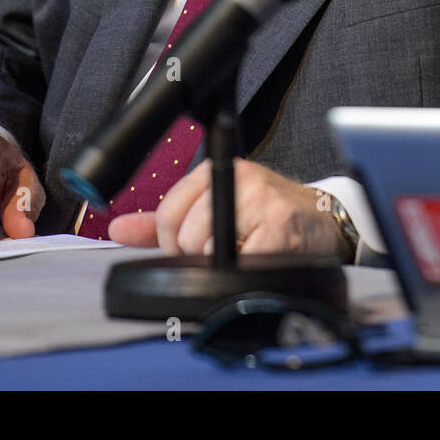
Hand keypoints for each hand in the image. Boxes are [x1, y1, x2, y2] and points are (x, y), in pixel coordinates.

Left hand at [106, 159, 350, 261]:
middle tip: (224, 252)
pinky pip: (239, 261)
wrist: (322, 224)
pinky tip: (259, 258)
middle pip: (186, 233)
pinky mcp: (279, 225)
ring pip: (208, 248)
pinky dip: (244, 270)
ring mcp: (261, 199)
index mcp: (217, 170)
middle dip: (198, 255)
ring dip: (222, 264)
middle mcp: (239, 177)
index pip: (168, 211)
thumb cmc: (266, 218)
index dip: (172, 241)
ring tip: (243, 253)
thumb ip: (164, 222)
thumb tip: (116, 230)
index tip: (192, 246)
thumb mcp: (214, 209)